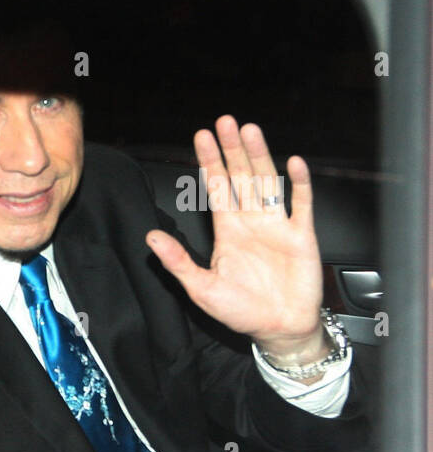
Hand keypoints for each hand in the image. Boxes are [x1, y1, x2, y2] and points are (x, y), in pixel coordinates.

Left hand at [146, 116, 326, 361]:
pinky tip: (292, 163)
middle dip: (231, 150)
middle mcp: (252, 222)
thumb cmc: (240, 310)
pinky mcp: (302, 236)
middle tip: (225, 122)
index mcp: (227, 231)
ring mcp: (277, 226)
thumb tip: (150, 238)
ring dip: (258, 157)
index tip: (201, 137)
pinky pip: (301, 204)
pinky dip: (298, 184)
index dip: (209, 162)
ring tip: (250, 131)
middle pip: (240, 177)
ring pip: (267, 182)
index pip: (216, 188)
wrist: (278, 329)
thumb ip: (177, 261)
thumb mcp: (201, 287)